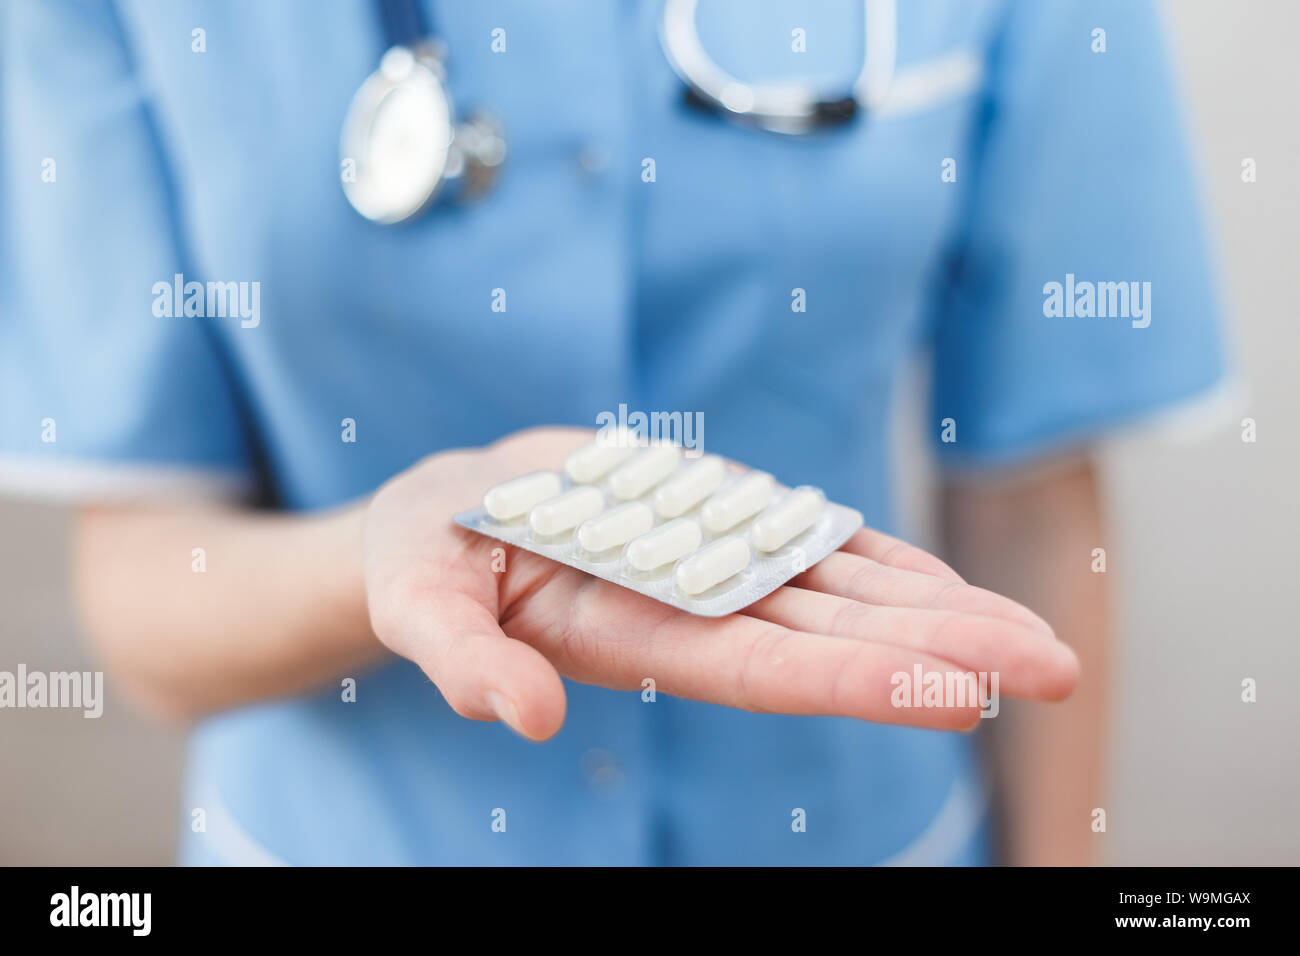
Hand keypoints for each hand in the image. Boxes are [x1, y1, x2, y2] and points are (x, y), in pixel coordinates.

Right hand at [362, 427, 1078, 739]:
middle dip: (946, 652)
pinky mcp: (712, 524)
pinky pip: (811, 545)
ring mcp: (712, 567)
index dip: (862, 679)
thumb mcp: (421, 605)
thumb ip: (464, 658)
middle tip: (1057, 669)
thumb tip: (521, 716)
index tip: (963, 694)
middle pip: (837, 635)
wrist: (444, 517)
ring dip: (941, 612)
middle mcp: (695, 609)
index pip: (767, 669)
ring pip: (844, 592)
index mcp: (635, 636)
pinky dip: (882, 561)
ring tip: (1037, 638)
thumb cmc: (422, 566)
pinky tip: (947, 583)